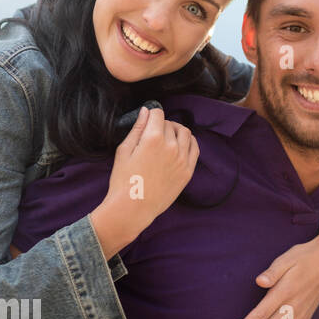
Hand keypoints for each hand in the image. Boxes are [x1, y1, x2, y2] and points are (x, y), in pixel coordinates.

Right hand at [92, 107, 198, 255]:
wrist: (133, 207)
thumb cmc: (123, 180)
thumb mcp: (124, 151)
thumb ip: (137, 129)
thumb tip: (146, 111)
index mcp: (153, 139)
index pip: (158, 114)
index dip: (152, 114)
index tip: (148, 119)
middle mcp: (171, 147)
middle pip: (170, 124)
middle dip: (161, 124)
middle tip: (152, 132)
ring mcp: (182, 159)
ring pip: (185, 133)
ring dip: (176, 130)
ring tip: (167, 137)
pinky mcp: (188, 171)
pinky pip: (195, 148)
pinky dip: (189, 141)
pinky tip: (180, 144)